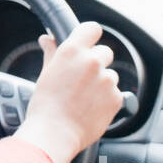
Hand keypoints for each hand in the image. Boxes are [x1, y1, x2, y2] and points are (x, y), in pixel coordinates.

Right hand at [16, 22, 123, 162]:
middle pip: (104, 52)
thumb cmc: (45, 105)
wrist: (54, 133)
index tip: (87, 43)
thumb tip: (48, 39)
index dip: (90, 36)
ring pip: (110, 74)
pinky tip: (91, 108)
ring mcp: (107, 79)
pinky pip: (115, 93)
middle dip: (96, 63)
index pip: (92, 28)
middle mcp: (92, 61)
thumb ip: (51, 52)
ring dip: (101, 83)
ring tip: (84, 98)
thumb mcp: (45, 74)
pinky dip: (106, 99)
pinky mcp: (116, 98)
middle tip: (82, 79)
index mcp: (72, 51)